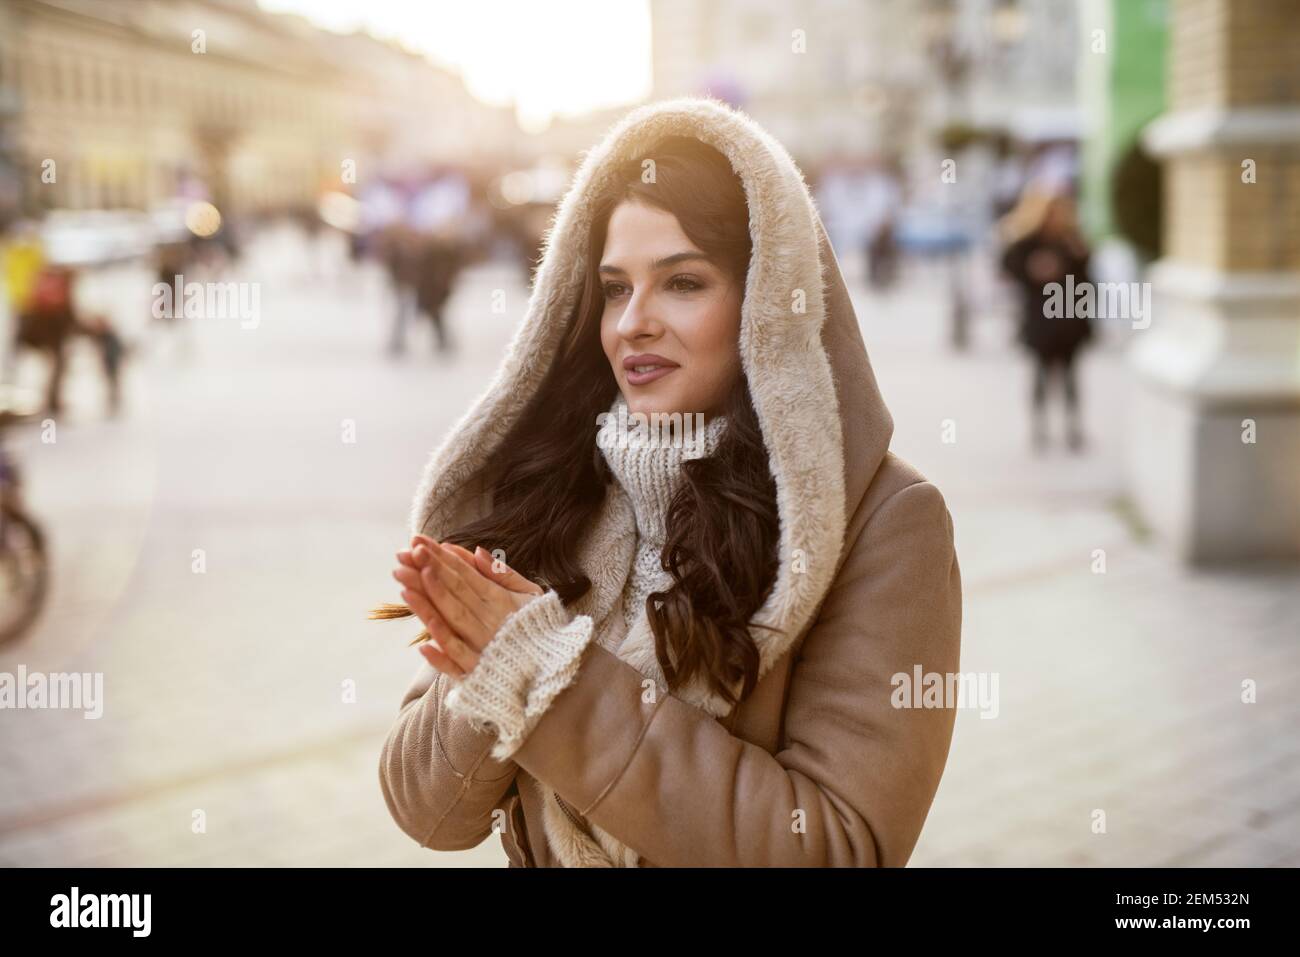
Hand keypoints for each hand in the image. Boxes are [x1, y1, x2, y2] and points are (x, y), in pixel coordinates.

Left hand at [392, 536, 543, 679]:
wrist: (556, 666)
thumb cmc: (540, 626)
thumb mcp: (531, 594)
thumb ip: (504, 574)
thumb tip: (477, 551)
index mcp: (501, 600)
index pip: (465, 574)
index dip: (441, 558)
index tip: (419, 542)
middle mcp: (490, 622)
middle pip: (454, 592)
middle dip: (427, 571)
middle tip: (403, 554)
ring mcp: (483, 648)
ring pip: (452, 622)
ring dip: (427, 604)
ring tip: (404, 584)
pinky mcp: (480, 673)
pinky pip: (459, 665)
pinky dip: (441, 658)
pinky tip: (423, 646)